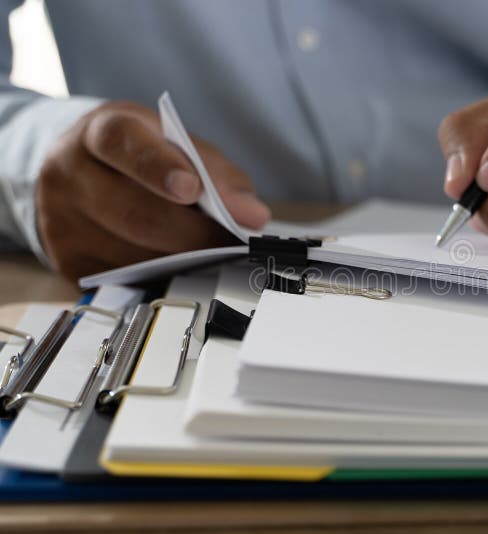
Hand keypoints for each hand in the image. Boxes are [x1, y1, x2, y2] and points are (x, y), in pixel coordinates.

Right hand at [36, 101, 269, 279]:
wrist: (81, 171)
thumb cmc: (140, 156)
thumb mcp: (177, 145)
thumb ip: (218, 174)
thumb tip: (252, 215)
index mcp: (100, 132)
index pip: (125, 146)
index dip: (160, 168)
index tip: (193, 188)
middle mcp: (68, 173)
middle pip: (136, 213)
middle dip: (194, 232)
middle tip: (232, 240)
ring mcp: (60, 221)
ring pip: (133, 254)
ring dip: (182, 259)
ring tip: (210, 252)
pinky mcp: (68, 261)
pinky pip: (124, 280)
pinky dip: (161, 276)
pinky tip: (178, 266)